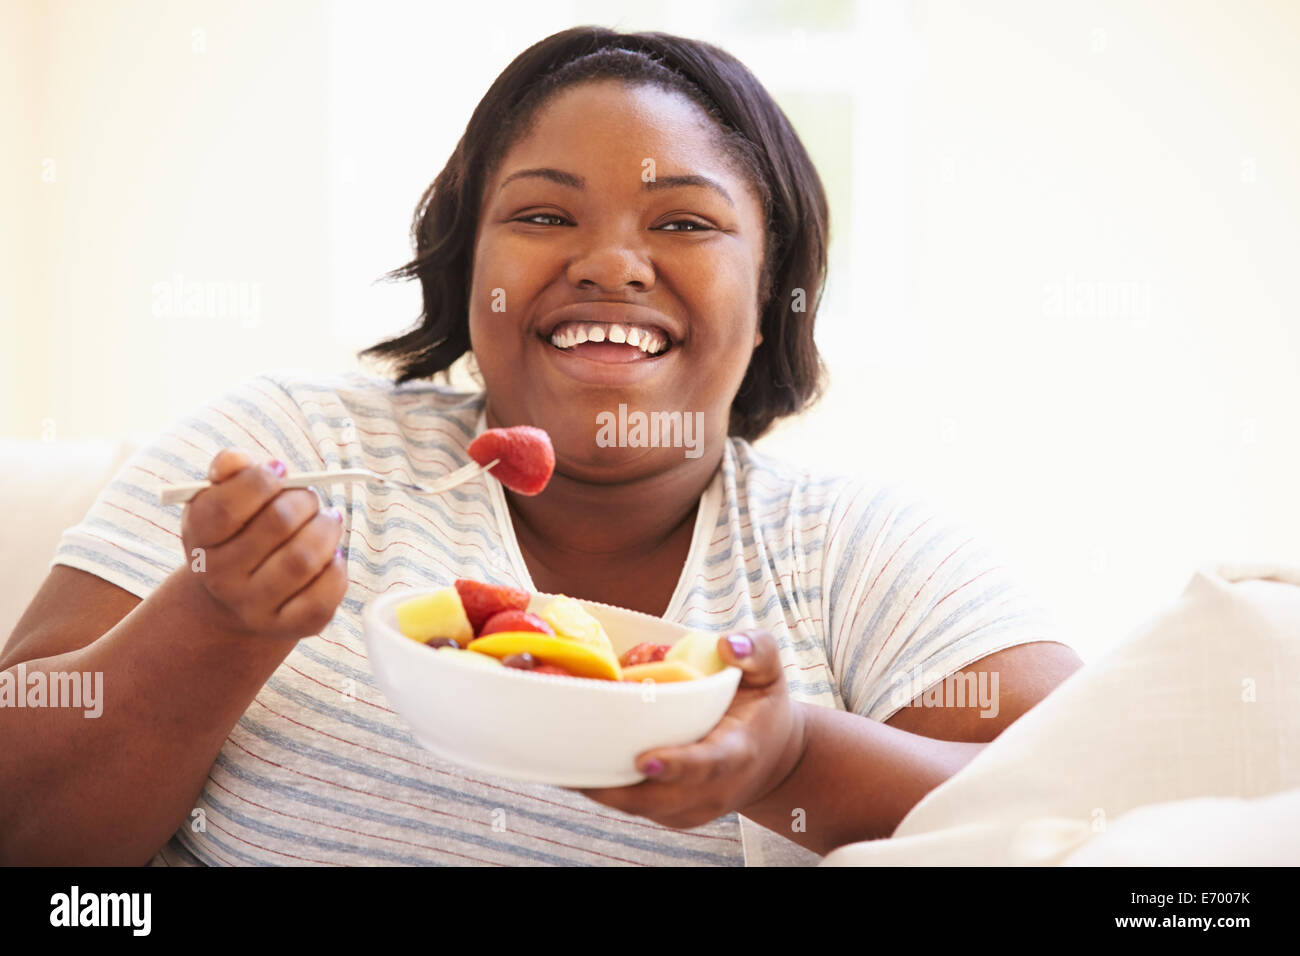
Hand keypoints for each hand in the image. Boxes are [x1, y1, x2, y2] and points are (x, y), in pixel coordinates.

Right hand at [179, 448, 348, 640]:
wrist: (234, 598)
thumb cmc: (235, 533)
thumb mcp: (221, 498)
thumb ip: (228, 472)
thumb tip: (236, 460)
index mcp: (200, 538)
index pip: (226, 508)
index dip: (260, 481)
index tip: (280, 471)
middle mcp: (221, 578)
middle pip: (277, 525)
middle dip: (304, 500)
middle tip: (310, 498)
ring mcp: (255, 606)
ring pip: (305, 558)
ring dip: (327, 529)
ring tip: (328, 521)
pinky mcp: (292, 626)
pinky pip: (326, 591)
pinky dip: (338, 565)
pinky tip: (330, 555)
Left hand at [575, 630, 807, 828]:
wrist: (771, 758)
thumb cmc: (762, 707)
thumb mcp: (769, 671)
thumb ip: (757, 650)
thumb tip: (728, 645)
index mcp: (738, 751)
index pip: (708, 763)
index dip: (677, 765)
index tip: (645, 760)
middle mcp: (715, 788)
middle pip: (662, 797)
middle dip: (619, 787)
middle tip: (576, 766)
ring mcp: (692, 807)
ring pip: (641, 808)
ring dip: (602, 790)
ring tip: (562, 767)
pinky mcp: (672, 814)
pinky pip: (634, 808)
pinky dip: (606, 791)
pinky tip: (574, 770)